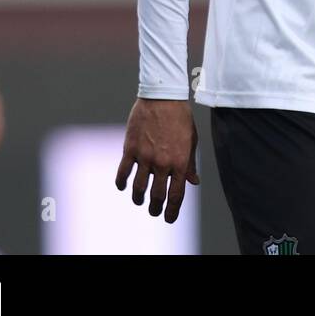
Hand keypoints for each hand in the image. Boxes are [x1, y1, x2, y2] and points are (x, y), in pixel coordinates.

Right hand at [115, 98, 199, 222]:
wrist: (163, 97)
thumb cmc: (181, 118)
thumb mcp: (191, 140)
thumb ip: (190, 163)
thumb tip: (193, 182)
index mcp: (180, 162)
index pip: (176, 195)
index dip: (172, 211)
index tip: (169, 219)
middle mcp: (163, 163)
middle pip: (156, 196)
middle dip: (155, 208)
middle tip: (153, 212)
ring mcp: (145, 156)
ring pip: (138, 188)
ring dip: (138, 199)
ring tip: (139, 200)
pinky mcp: (130, 149)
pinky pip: (123, 172)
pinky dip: (121, 183)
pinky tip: (122, 186)